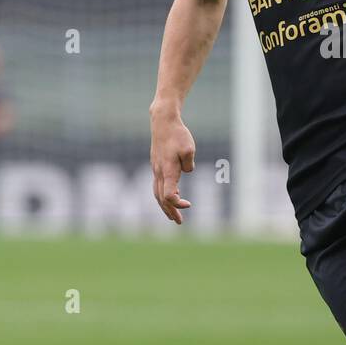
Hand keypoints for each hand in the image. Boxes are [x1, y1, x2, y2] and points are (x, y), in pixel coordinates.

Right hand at [150, 109, 195, 223]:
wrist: (162, 122)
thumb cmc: (177, 134)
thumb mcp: (189, 148)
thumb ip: (189, 164)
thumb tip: (187, 172)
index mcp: (167, 170)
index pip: (169, 195)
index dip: (177, 204)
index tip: (189, 204)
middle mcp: (158, 172)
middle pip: (161, 198)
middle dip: (170, 211)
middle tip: (179, 222)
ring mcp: (155, 169)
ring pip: (157, 193)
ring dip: (164, 206)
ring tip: (172, 216)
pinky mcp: (156, 165)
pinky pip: (157, 186)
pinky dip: (162, 196)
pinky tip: (171, 197)